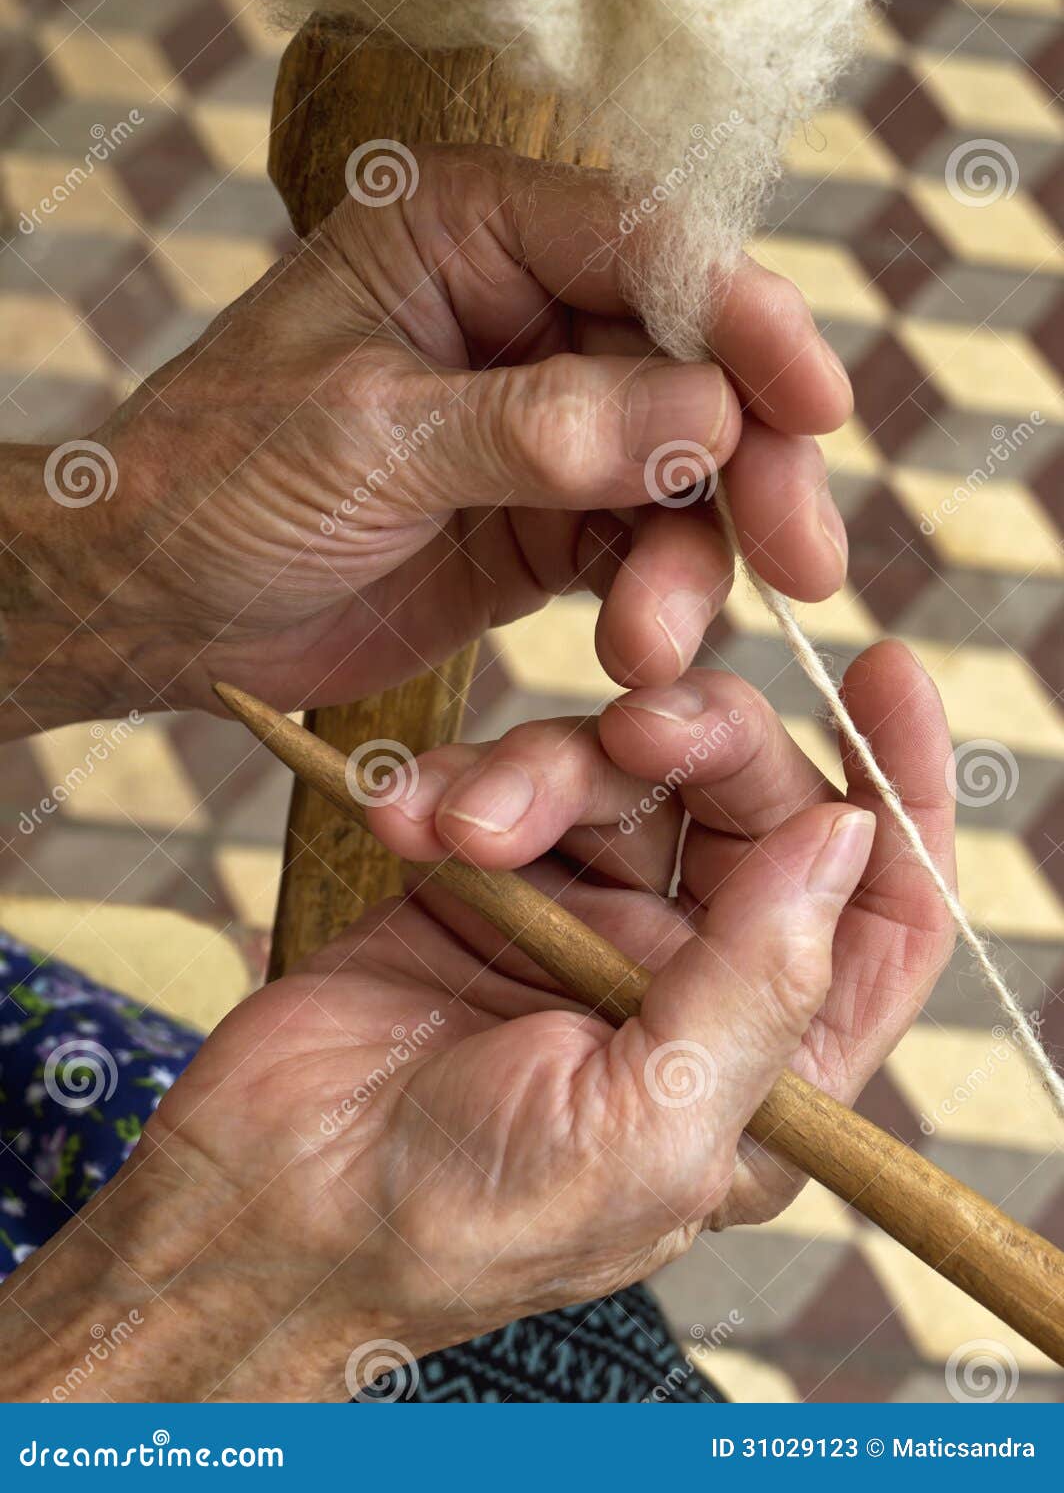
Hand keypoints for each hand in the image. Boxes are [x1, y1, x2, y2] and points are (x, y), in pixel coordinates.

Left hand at [7, 146, 850, 729]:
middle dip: (751, 464)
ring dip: (697, 559)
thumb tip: (712, 420)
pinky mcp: (551, 519)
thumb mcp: (369, 439)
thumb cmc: (214, 481)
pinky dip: (659, 600)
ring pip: (686, 472)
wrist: (152, 603)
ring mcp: (550, 419)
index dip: (746, 320)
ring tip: (650, 649)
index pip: (647, 244)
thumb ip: (541, 428)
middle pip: (695, 364)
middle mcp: (527, 307)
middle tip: (803, 560)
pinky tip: (639, 655)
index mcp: (470, 229)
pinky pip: (645, 547)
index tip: (816, 405)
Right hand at [367, 638, 956, 1226]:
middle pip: (748, 808)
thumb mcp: (643, 1125)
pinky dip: (462, 783)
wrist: (268, 1207)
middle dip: (699, 745)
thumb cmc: (459, 1219)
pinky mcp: (488, 886)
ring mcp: (586, 927)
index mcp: (769, 1068)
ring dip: (546, 772)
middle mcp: (690, 985)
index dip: (902, 796)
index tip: (883, 681)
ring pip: (622, 778)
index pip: (882, 914)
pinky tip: (411, 820)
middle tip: (637, 727)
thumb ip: (758, 983)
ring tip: (467, 825)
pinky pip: (508, 785)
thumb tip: (850, 840)